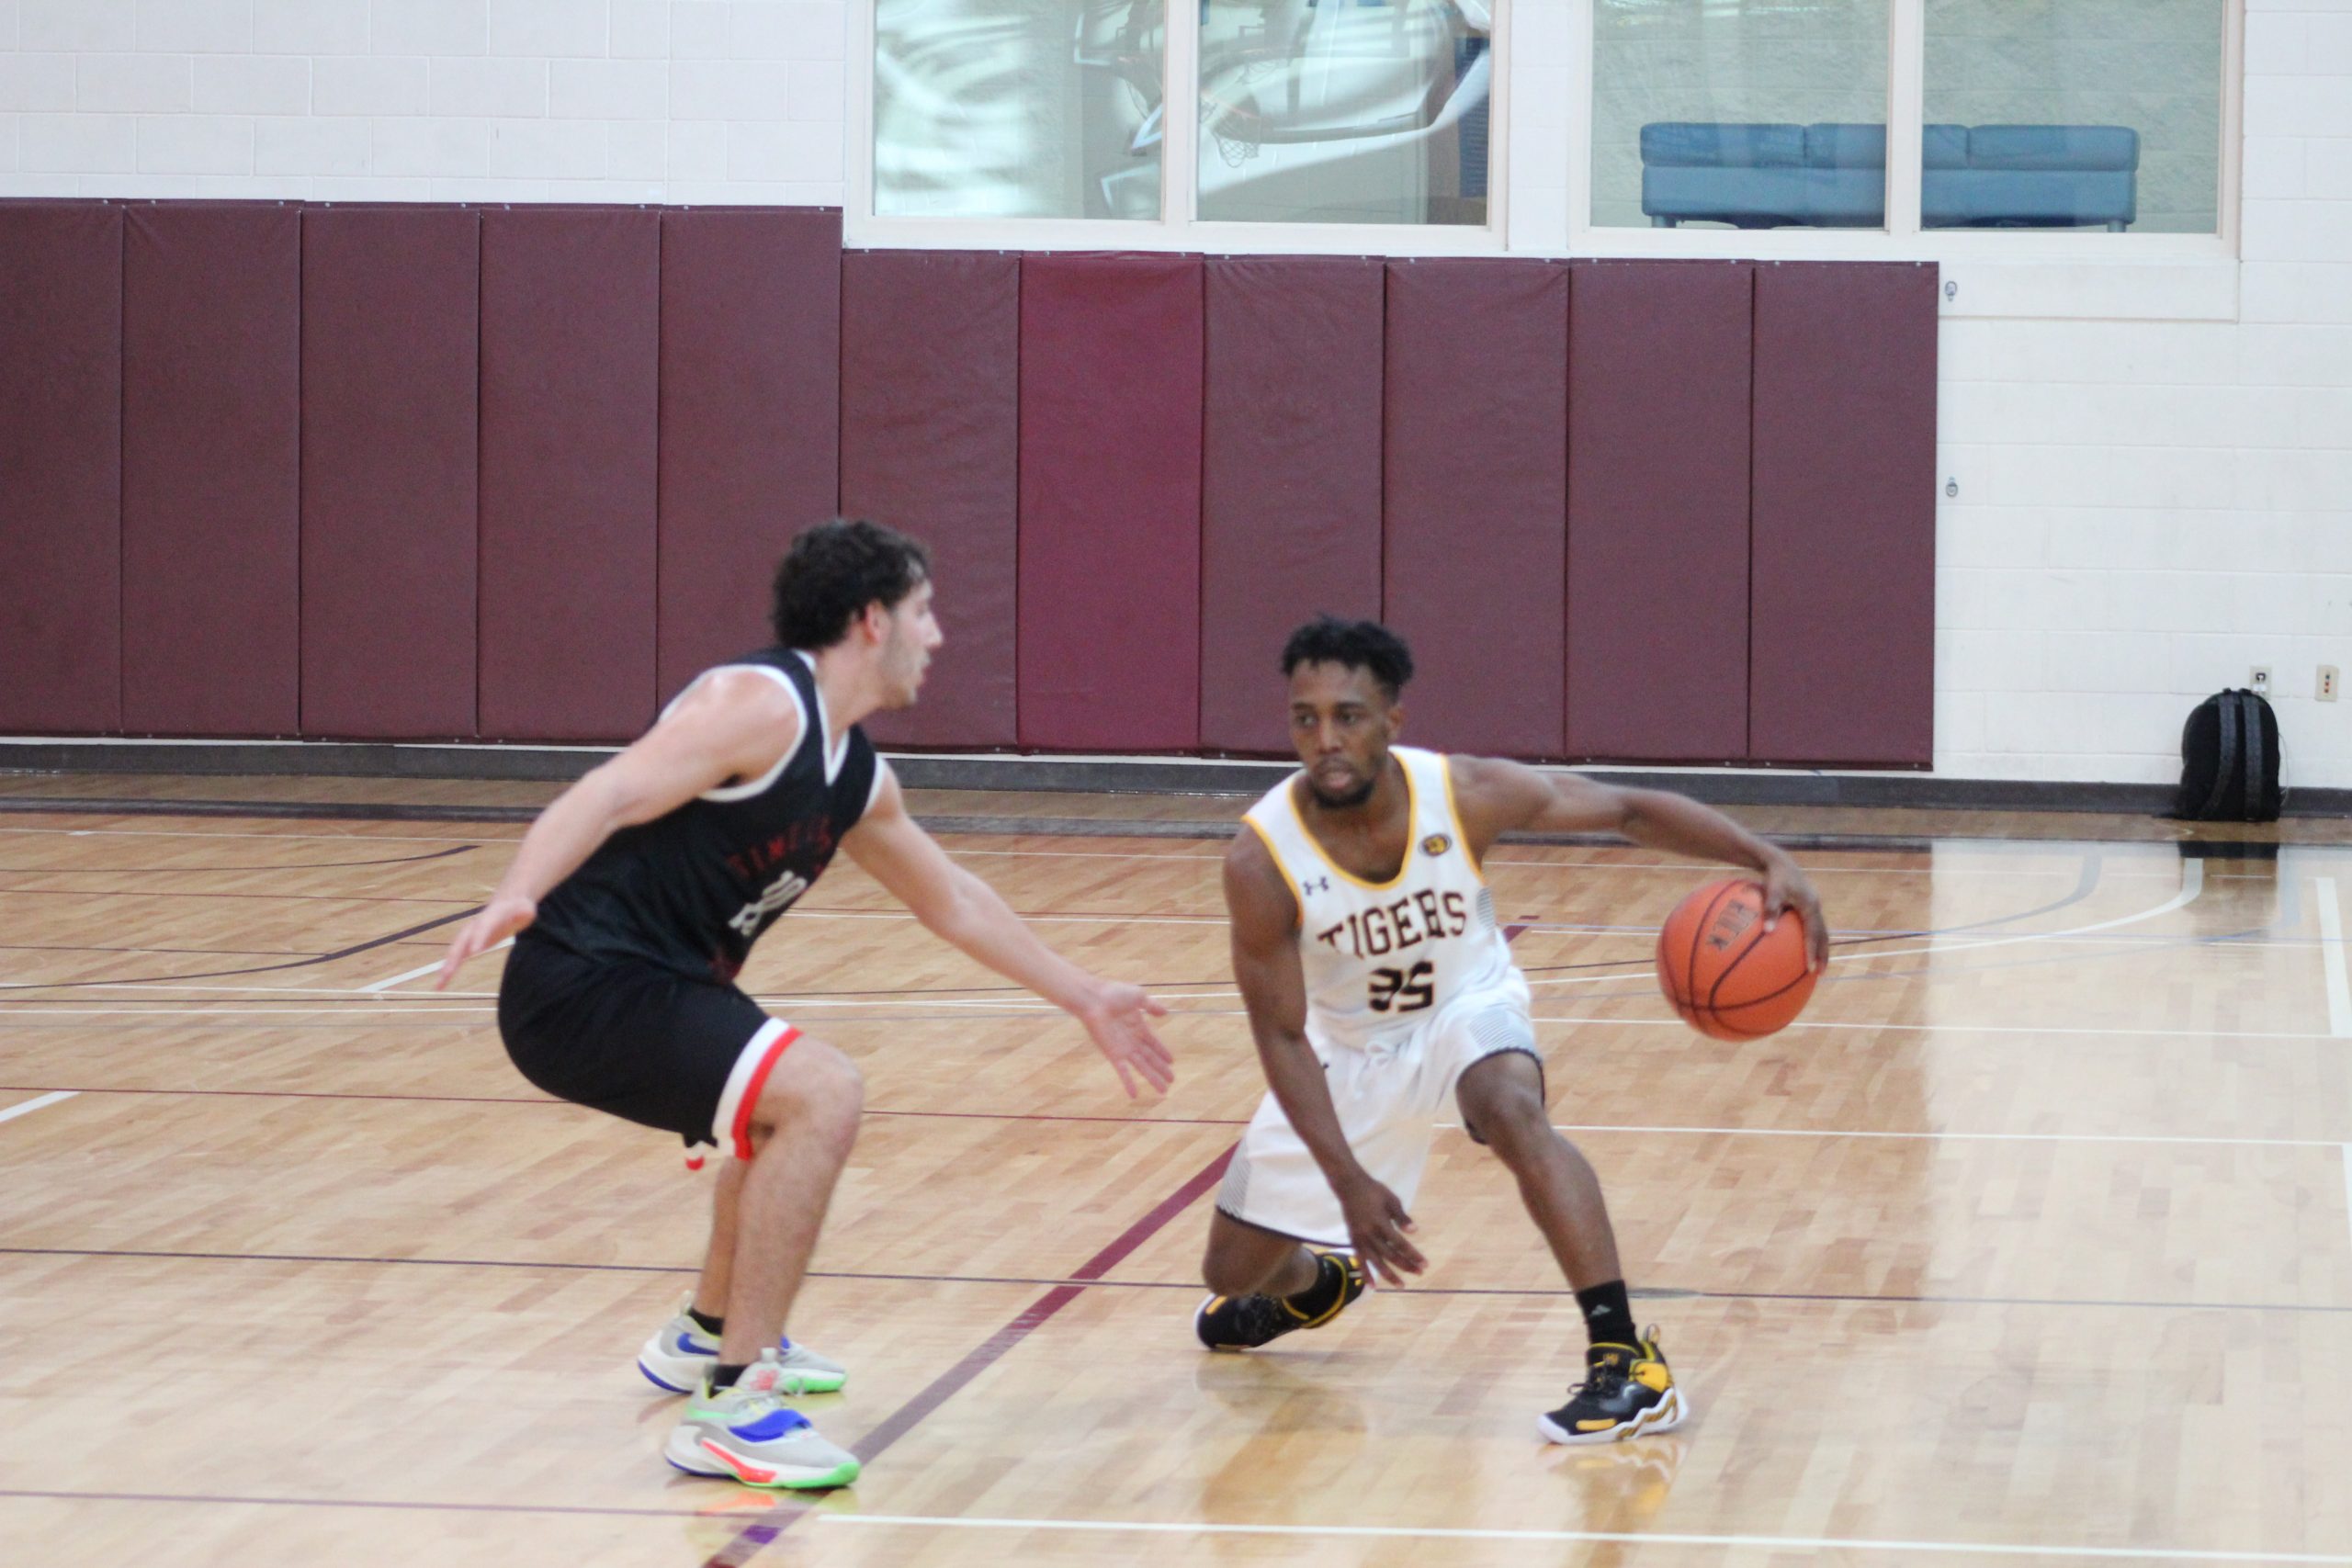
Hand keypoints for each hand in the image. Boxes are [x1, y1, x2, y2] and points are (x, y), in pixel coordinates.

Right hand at [434, 894, 536, 988]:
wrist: (507, 904)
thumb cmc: (518, 909)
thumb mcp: (525, 910)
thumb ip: (524, 913)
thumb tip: (526, 913)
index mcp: (490, 917)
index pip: (483, 927)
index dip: (478, 939)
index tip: (473, 952)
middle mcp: (475, 926)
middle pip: (462, 941)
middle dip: (455, 957)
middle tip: (449, 973)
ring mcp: (470, 935)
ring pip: (455, 952)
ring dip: (447, 967)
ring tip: (439, 985)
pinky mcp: (469, 945)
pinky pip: (457, 958)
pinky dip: (449, 970)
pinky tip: (441, 984)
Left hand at [1074, 980, 1174, 1097]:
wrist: (1093, 998)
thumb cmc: (1113, 993)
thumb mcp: (1138, 996)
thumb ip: (1152, 1006)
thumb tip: (1166, 1012)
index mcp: (1138, 1025)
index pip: (1153, 1043)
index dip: (1162, 1052)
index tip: (1171, 1061)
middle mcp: (1131, 1040)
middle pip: (1150, 1058)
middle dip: (1161, 1069)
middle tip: (1171, 1081)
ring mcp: (1123, 1048)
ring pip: (1142, 1067)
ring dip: (1152, 1079)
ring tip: (1163, 1091)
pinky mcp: (1113, 1054)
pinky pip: (1123, 1071)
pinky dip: (1128, 1082)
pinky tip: (1134, 1095)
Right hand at [1335, 1172, 1425, 1286]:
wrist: (1349, 1186)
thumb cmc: (1374, 1191)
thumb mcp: (1391, 1200)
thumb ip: (1402, 1217)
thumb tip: (1414, 1231)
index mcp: (1381, 1223)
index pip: (1400, 1244)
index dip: (1413, 1254)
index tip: (1425, 1263)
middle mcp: (1370, 1234)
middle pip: (1390, 1255)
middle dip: (1406, 1265)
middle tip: (1420, 1273)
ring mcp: (1360, 1239)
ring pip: (1376, 1262)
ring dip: (1389, 1275)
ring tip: (1401, 1285)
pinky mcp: (1353, 1241)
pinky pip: (1360, 1261)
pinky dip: (1365, 1274)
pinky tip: (1372, 1287)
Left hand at [1760, 857, 1828, 971]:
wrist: (1780, 862)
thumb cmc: (1775, 877)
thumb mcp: (1772, 892)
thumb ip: (1770, 910)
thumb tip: (1768, 931)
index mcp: (1810, 907)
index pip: (1813, 934)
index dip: (1813, 952)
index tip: (1810, 968)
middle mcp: (1816, 908)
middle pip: (1823, 936)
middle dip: (1823, 955)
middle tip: (1820, 973)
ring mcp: (1814, 907)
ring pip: (1821, 932)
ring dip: (1821, 948)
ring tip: (1817, 965)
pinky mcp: (1809, 906)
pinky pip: (1813, 926)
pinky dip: (1813, 938)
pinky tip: (1803, 947)